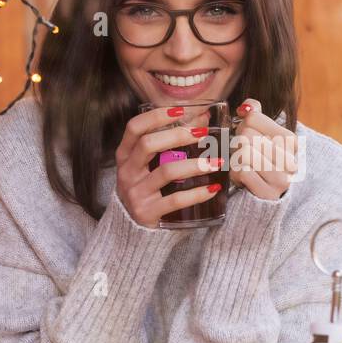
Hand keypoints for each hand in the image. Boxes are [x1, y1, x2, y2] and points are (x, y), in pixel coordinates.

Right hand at [115, 106, 224, 227]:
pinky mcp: (147, 212)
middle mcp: (127, 172)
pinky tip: (213, 189)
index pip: (135, 128)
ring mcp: (135, 193)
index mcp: (125, 156)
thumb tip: (202, 119)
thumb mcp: (147, 167)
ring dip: (194, 164)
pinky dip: (196, 194)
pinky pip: (175, 200)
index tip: (180, 109)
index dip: (156, 116)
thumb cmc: (147, 190)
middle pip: (148, 144)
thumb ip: (167, 146)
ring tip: (216, 162)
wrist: (133, 232)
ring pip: (166, 171)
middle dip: (177, 135)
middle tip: (203, 133)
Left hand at [230, 98, 297, 199]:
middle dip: (238, 143)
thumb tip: (245, 108)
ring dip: (236, 159)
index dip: (243, 125)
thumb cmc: (261, 159)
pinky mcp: (268, 194)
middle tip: (244, 153)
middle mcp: (290, 158)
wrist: (267, 194)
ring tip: (244, 165)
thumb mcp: (262, 135)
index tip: (249, 135)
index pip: (252, 118)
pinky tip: (243, 178)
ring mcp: (281, 179)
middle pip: (246, 135)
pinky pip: (242, 173)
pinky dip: (236, 174)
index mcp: (291, 140)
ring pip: (244, 153)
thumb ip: (255, 114)